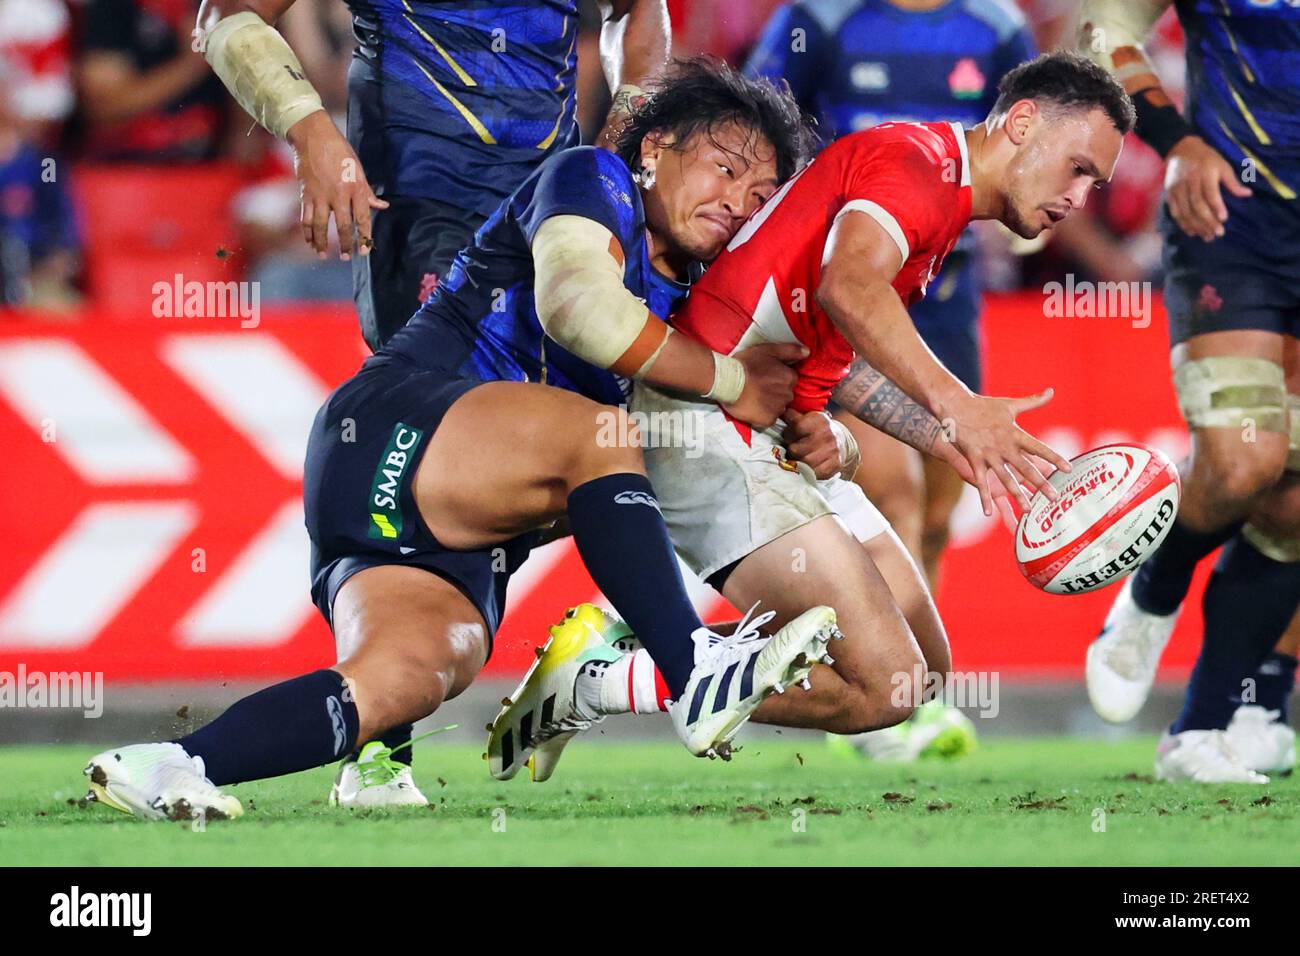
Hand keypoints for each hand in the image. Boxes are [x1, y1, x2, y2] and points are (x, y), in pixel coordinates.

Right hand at [287, 111, 388, 259]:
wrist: (313, 136)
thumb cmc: (339, 151)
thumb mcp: (358, 169)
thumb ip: (368, 192)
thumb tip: (382, 206)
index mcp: (355, 188)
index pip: (362, 218)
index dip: (364, 236)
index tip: (364, 250)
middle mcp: (338, 194)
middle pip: (342, 226)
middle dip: (345, 244)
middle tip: (347, 257)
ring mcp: (320, 195)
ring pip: (321, 226)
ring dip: (323, 243)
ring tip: (324, 256)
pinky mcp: (306, 194)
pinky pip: (306, 218)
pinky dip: (307, 232)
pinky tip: (310, 242)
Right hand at [721, 343, 806, 428]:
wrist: (727, 381)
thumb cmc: (745, 364)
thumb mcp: (768, 350)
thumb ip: (790, 350)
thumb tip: (807, 352)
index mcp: (789, 378)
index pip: (789, 381)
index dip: (777, 379)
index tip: (765, 378)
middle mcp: (787, 394)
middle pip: (785, 395)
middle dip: (775, 393)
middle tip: (758, 388)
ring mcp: (778, 409)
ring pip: (778, 408)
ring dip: (769, 405)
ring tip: (754, 398)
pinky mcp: (768, 420)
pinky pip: (769, 419)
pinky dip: (762, 415)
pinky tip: (752, 408)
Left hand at [783, 409, 841, 479]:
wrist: (841, 442)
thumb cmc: (818, 429)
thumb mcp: (807, 418)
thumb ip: (792, 416)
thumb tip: (779, 412)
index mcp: (819, 420)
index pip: (797, 427)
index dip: (788, 433)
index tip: (789, 434)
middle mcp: (827, 435)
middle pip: (796, 449)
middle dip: (791, 449)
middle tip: (793, 447)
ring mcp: (832, 450)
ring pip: (803, 462)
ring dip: (798, 461)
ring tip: (799, 457)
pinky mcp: (835, 464)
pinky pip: (814, 472)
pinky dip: (809, 471)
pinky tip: (808, 466)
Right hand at [942, 389, 1071, 516]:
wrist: (956, 406)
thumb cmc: (984, 406)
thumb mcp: (1010, 404)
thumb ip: (1033, 401)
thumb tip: (1052, 391)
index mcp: (1015, 433)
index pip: (1039, 448)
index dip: (1054, 458)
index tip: (1068, 468)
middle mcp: (1004, 446)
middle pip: (1026, 468)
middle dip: (1041, 484)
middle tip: (1055, 498)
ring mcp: (988, 454)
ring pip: (1006, 478)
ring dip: (1017, 495)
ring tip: (1028, 510)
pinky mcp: (974, 459)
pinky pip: (980, 482)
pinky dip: (984, 497)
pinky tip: (989, 513)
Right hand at [1164, 136, 1250, 240]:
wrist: (1181, 149)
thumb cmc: (1206, 158)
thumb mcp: (1222, 165)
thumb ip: (1232, 182)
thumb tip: (1247, 194)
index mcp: (1204, 173)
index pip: (1210, 192)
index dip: (1216, 206)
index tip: (1224, 219)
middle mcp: (1189, 181)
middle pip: (1197, 205)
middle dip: (1207, 221)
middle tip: (1218, 233)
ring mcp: (1177, 188)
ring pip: (1185, 211)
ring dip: (1196, 226)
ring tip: (1207, 236)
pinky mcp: (1169, 194)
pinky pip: (1175, 212)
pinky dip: (1183, 223)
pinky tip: (1192, 232)